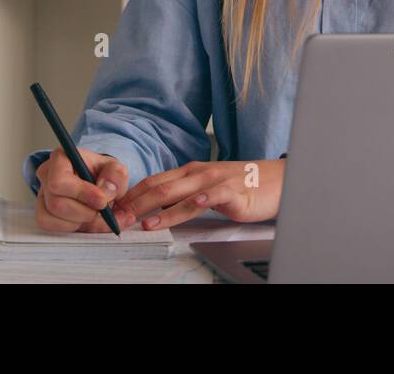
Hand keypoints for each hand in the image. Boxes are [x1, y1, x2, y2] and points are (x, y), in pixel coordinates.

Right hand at [34, 148, 128, 232]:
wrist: (98, 182)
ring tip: (94, 213)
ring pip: (51, 218)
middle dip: (85, 212)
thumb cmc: (101, 172)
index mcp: (61, 158)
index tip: (101, 201)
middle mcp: (46, 175)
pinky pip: (50, 226)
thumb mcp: (115, 168)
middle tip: (102, 208)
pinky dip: (71, 227)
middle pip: (56, 204)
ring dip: (79, 221)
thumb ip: (116, 176)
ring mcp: (42, 195)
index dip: (81, 194)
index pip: (59, 181)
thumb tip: (105, 191)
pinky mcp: (42, 212)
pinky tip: (84, 219)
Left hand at [113, 160, 283, 230]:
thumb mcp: (208, 187)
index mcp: (190, 172)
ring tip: (144, 222)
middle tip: (120, 220)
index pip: (154, 181)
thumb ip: (185, 194)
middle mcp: (199, 173)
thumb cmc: (243, 185)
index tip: (115, 211)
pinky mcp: (232, 192)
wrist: (277, 179)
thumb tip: (158, 208)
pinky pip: (212, 196)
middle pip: (160, 187)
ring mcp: (215, 181)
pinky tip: (191, 207)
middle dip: (136, 205)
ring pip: (180, 193)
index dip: (132, 196)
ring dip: (159, 209)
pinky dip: (198, 202)